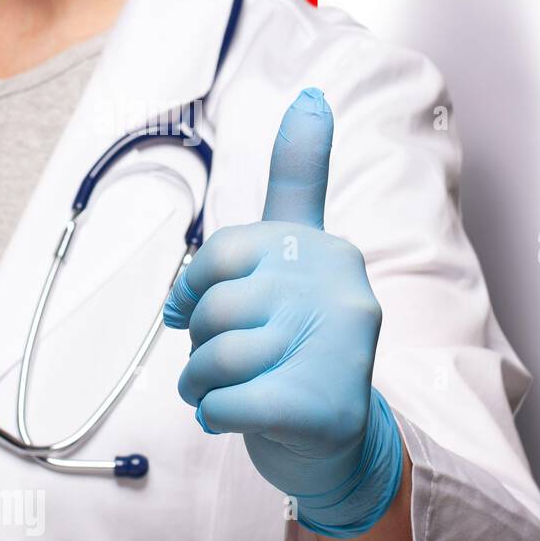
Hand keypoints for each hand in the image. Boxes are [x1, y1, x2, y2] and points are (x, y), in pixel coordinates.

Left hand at [162, 87, 402, 537]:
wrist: (341, 442)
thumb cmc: (302, 346)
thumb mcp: (300, 260)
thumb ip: (300, 181)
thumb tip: (312, 97)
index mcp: (330, 251)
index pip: (229, 249)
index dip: (198, 284)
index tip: (211, 297)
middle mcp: (341, 292)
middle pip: (215, 305)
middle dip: (200, 343)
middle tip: (228, 360)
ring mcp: (337, 350)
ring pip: (214, 358)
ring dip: (202, 385)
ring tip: (235, 391)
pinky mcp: (319, 404)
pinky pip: (223, 403)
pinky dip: (214, 418)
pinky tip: (242, 417)